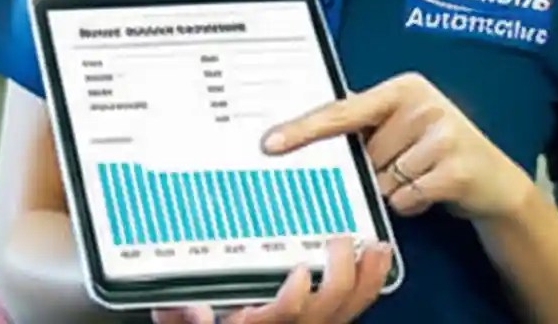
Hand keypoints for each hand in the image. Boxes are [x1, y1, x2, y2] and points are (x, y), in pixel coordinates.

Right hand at [151, 237, 392, 323]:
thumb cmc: (208, 323)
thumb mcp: (181, 322)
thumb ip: (178, 316)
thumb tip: (194, 309)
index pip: (284, 317)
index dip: (295, 299)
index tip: (299, 271)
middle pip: (325, 311)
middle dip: (340, 276)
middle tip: (339, 240)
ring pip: (348, 310)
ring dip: (366, 277)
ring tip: (374, 245)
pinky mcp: (326, 320)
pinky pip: (356, 307)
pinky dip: (372, 282)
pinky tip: (379, 257)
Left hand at [262, 72, 534, 219]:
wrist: (495, 182)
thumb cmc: (434, 152)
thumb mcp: (401, 127)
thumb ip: (363, 125)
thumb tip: (305, 135)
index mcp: (402, 88)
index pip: (341, 111)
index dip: (303, 129)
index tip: (271, 143)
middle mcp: (423, 103)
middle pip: (362, 154)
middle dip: (374, 169)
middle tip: (404, 164)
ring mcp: (443, 133)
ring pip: (383, 179)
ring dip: (395, 188)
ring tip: (422, 176)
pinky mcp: (457, 167)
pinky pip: (406, 197)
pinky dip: (412, 203)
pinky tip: (432, 191)